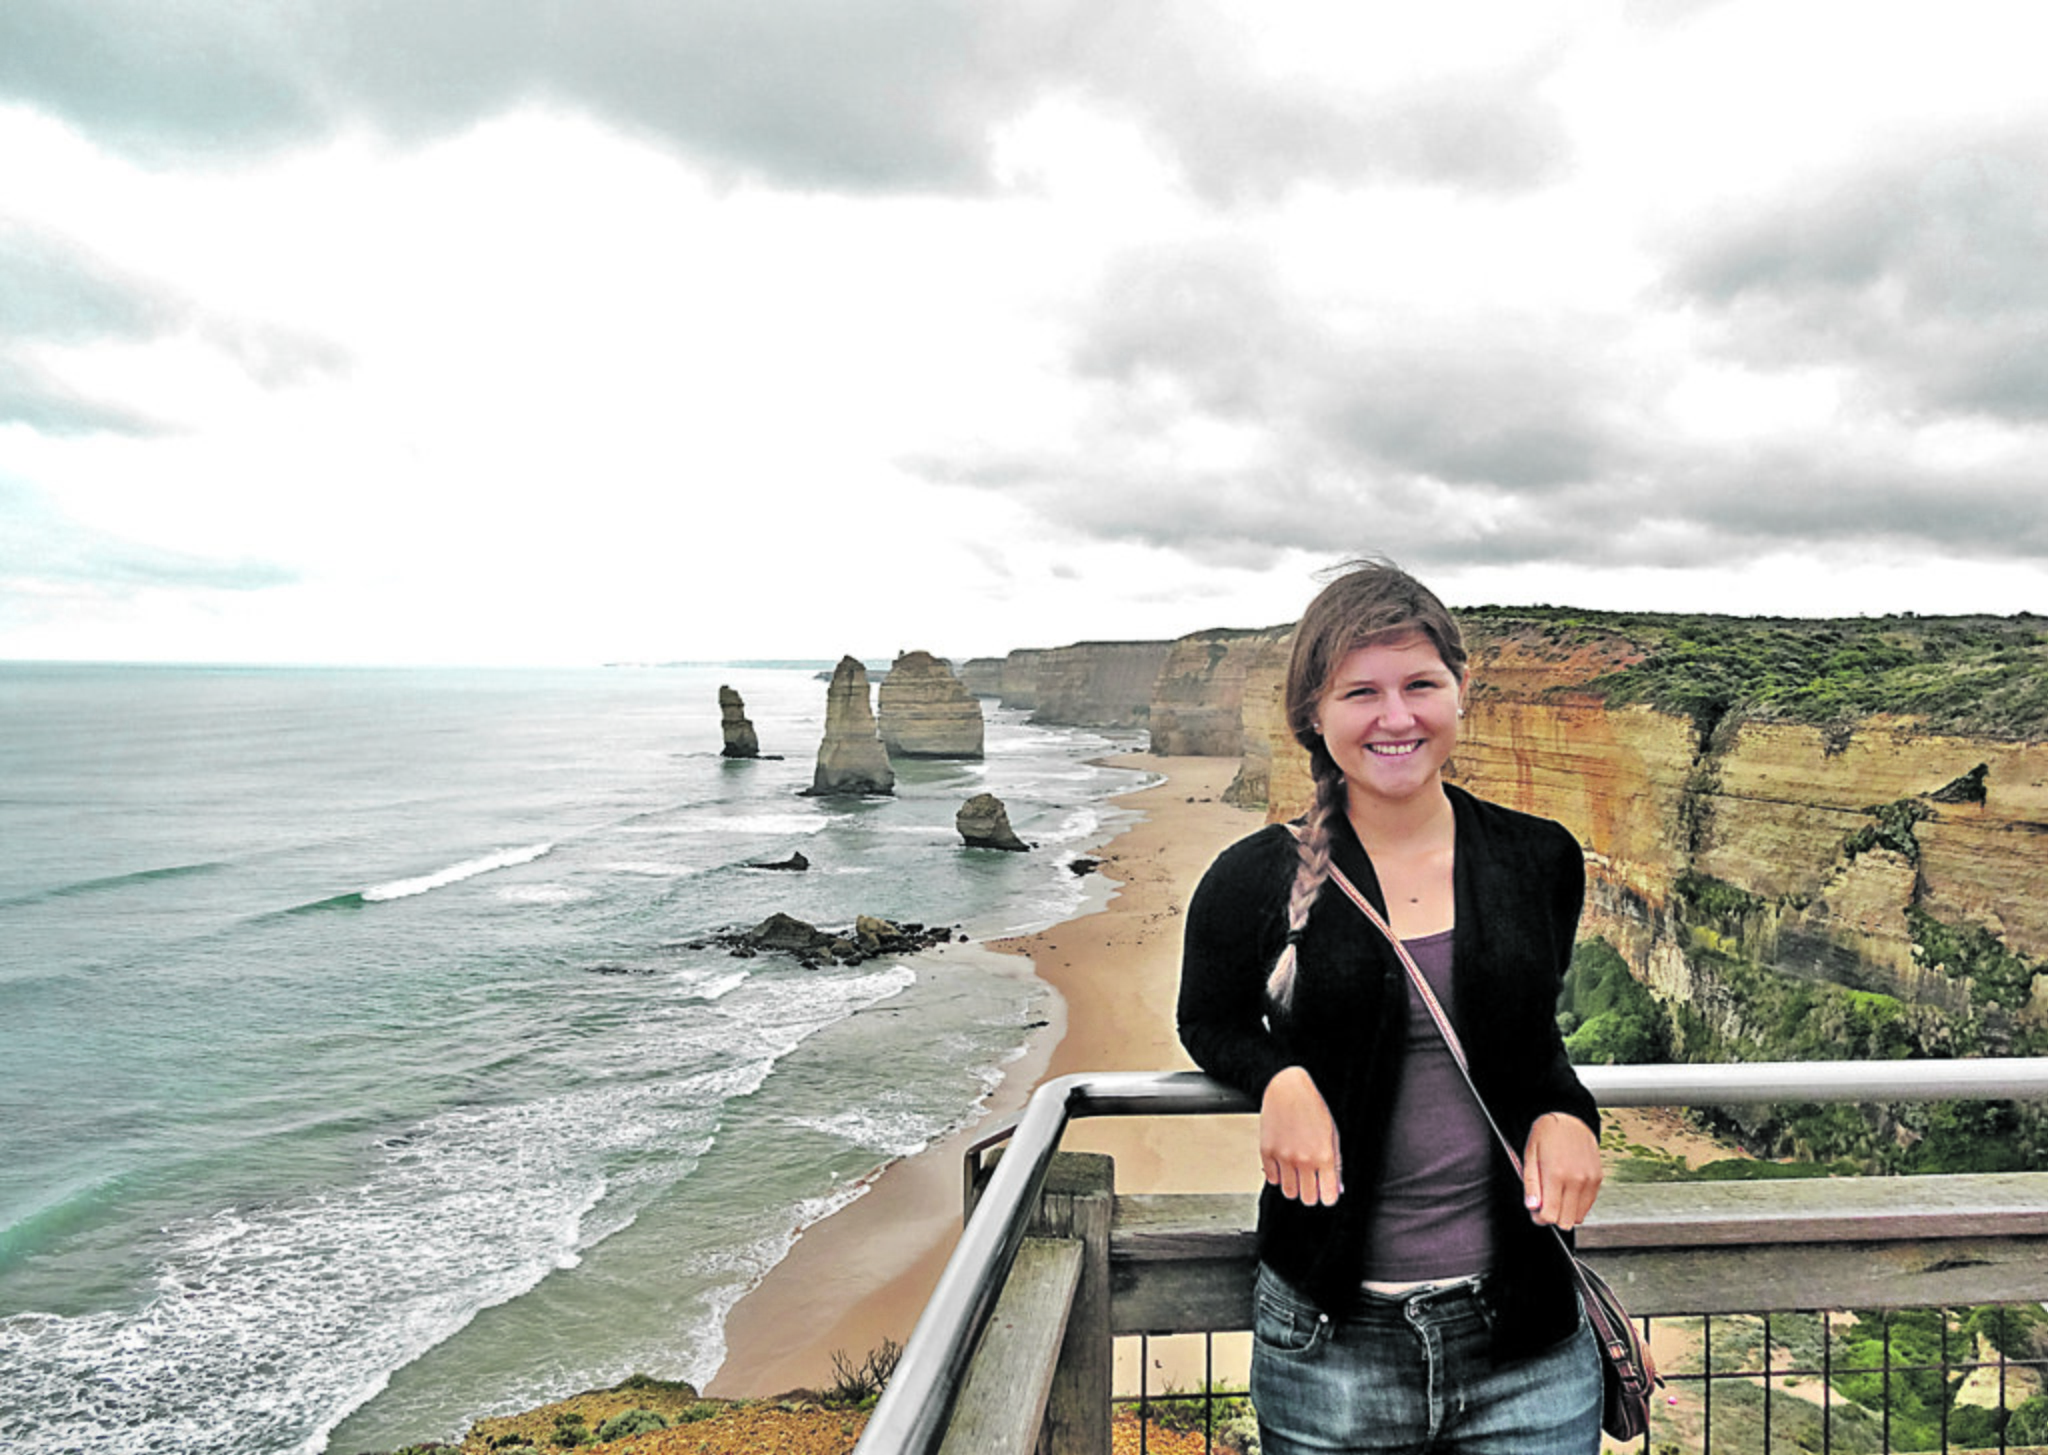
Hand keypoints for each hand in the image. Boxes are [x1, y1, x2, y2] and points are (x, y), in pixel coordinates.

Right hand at [1260, 1066, 1341, 1205]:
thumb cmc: (1312, 1108)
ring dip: (1294, 1186)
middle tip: (1311, 1182)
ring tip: (1297, 1173)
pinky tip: (1284, 1163)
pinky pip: (1272, 1179)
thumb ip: (1336, 1164)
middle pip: (1307, 1198)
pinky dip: (1278, 1175)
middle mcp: (1303, 1160)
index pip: (1328, 1197)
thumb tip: (1336, 1188)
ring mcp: (1283, 1157)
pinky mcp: (1267, 1152)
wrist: (1287, 1088)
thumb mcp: (1332, 1135)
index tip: (1326, 1191)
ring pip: (1289, 1192)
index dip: (1328, 1196)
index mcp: (1324, 1156)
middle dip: (1311, 1193)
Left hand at [1522, 1112, 1601, 1229]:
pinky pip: (1588, 1206)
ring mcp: (1589, 1181)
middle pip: (1565, 1221)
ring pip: (1578, 1217)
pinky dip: (1576, 1205)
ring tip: (1555, 1196)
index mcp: (1556, 1174)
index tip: (1535, 1212)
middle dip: (1551, 1218)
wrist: (1569, 1119)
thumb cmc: (1546, 1136)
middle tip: (1543, 1205)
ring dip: (1565, 1212)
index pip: (1549, 1215)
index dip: (1539, 1218)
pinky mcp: (1598, 1179)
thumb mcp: (1529, 1157)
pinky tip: (1567, 1191)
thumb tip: (1532, 1207)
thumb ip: (1531, 1185)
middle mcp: (1576, 1180)